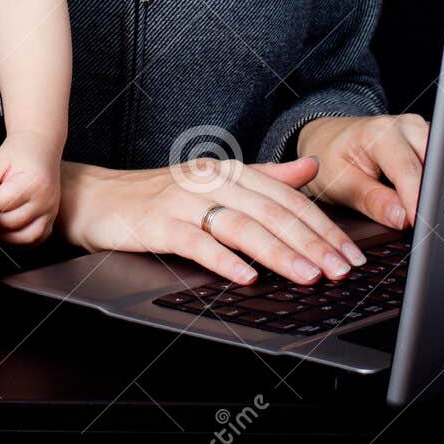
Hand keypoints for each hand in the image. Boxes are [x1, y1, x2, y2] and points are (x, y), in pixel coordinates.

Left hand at [0, 130, 61, 244]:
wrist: (41, 146)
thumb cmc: (20, 152)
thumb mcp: (0, 159)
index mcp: (33, 183)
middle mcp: (45, 201)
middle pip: (8, 222)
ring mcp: (51, 213)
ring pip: (21, 237)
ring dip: (1, 232)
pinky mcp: (51, 220)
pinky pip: (33, 239)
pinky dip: (17, 238)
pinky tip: (6, 228)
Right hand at [58, 155, 369, 285]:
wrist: (93, 197)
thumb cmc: (155, 196)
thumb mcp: (214, 182)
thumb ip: (266, 176)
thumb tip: (311, 167)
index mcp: (228, 171)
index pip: (286, 197)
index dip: (322, 224)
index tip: (350, 253)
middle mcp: (210, 181)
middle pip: (271, 211)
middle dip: (312, 242)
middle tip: (341, 270)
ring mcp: (183, 201)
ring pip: (241, 225)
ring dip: (279, 252)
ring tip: (308, 276)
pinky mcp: (157, 224)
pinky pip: (196, 241)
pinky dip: (223, 259)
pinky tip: (245, 276)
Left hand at [296, 113, 429, 227]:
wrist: (327, 138)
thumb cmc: (331, 159)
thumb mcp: (342, 184)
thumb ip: (373, 201)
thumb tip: (404, 219)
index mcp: (381, 133)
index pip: (409, 172)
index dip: (417, 202)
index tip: (421, 226)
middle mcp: (406, 126)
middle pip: (434, 166)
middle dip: (431, 197)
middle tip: (423, 226)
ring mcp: (420, 131)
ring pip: (442, 166)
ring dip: (433, 192)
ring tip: (419, 214)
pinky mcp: (426, 141)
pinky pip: (439, 165)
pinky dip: (432, 186)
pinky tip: (420, 199)